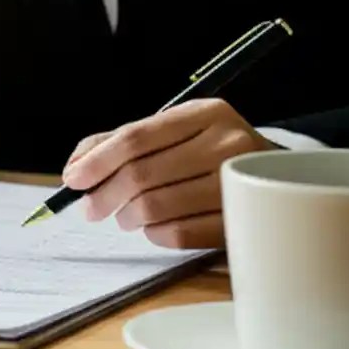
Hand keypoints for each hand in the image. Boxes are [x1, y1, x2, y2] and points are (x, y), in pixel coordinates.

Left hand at [61, 99, 276, 248]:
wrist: (275, 176)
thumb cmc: (208, 153)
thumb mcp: (172, 132)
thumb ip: (120, 141)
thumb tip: (75, 167)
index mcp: (206, 113)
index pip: (136, 138)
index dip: (97, 161)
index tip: (72, 179)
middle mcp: (228, 144)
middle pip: (141, 174)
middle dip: (104, 194)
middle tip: (91, 207)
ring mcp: (238, 185)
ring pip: (156, 208)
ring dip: (127, 216)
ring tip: (126, 215)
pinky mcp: (240, 222)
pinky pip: (178, 235)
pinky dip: (153, 234)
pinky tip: (153, 227)